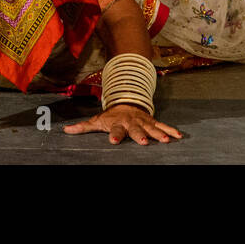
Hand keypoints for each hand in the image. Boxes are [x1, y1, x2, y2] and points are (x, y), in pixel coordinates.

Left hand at [64, 103, 182, 144]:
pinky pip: (163, 125)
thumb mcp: (97, 120)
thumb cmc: (111, 116)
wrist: (127, 101)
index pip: (115, 129)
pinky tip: (178, 136)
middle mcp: (131, 122)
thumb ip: (83, 127)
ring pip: (152, 128)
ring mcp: (143, 121)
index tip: (114, 140)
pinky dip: (171, 130)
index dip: (114, 135)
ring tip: (166, 141)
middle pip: (136, 129)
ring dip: (159, 134)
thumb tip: (66, 130)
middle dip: (140, 135)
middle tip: (144, 142)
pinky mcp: (152, 121)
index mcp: (117, 123)